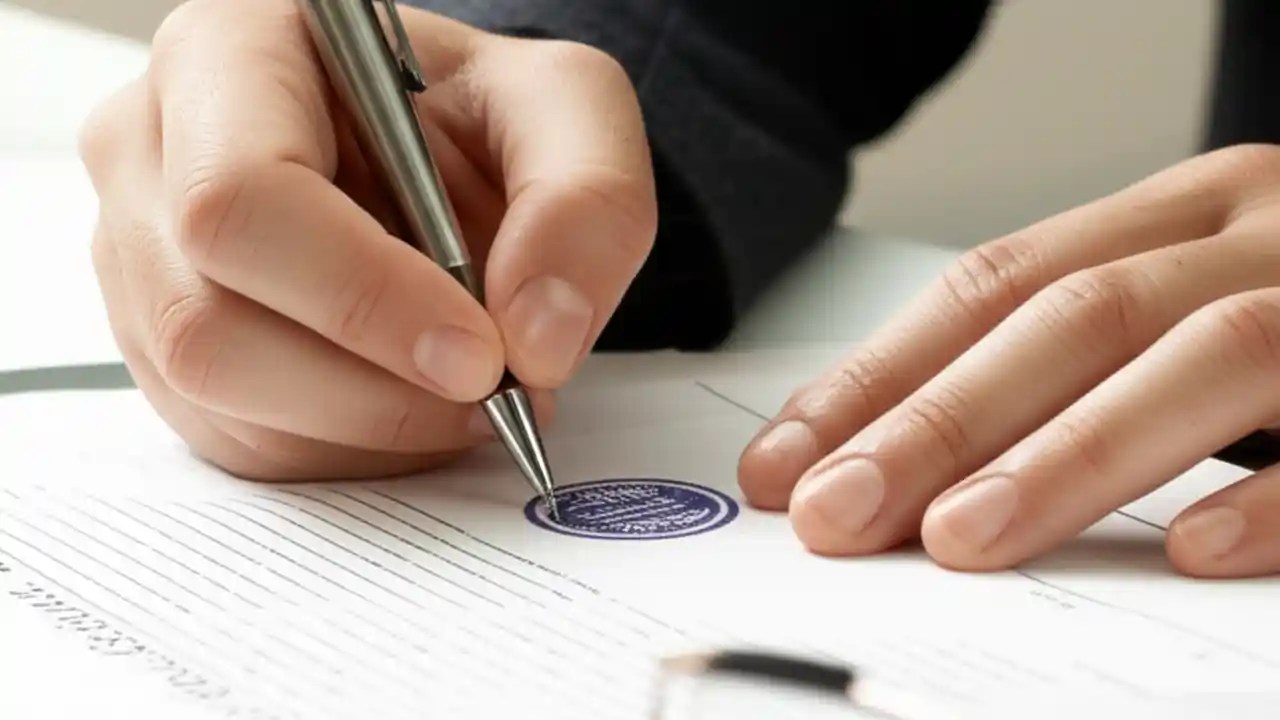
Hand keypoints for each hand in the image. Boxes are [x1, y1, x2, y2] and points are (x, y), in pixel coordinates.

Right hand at [80, 0, 654, 479]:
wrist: (441, 161)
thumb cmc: (479, 116)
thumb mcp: (569, 111)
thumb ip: (585, 202)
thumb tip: (537, 337)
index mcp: (229, 57)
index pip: (244, 199)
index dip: (362, 297)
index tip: (478, 355)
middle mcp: (156, 157)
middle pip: (208, 323)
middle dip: (372, 392)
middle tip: (490, 395)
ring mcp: (143, 261)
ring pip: (218, 400)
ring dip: (368, 431)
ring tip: (469, 398)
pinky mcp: (165, 347)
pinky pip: (237, 439)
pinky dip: (347, 450)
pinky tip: (414, 407)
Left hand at [738, 144, 1279, 578]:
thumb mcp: (1186, 304)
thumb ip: (1068, 366)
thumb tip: (894, 462)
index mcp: (1180, 214)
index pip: (994, 285)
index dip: (880, 373)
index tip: (788, 460)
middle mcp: (1259, 230)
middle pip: (1070, 317)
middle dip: (938, 421)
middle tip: (836, 513)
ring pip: (1199, 356)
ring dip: (1068, 456)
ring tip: (960, 540)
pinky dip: (1275, 495)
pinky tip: (1189, 551)